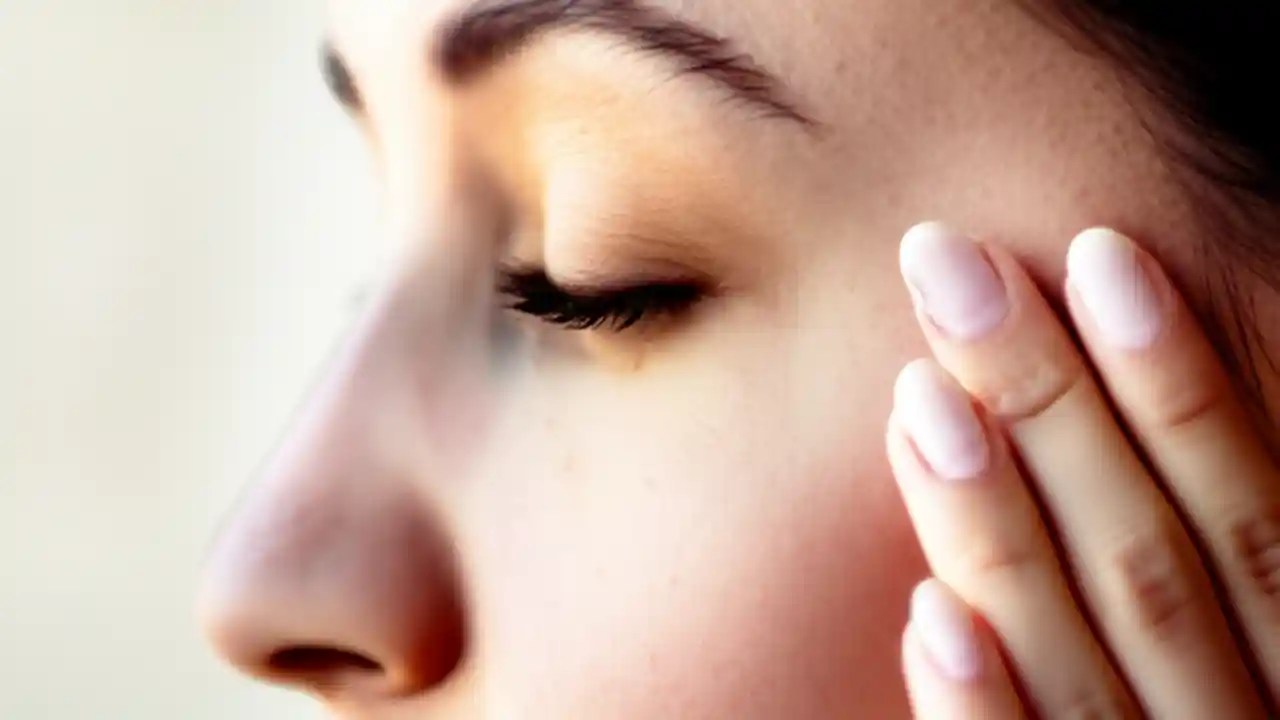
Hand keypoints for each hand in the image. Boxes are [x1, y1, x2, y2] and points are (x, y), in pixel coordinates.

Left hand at [885, 224, 1278, 717]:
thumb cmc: (1189, 694)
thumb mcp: (1234, 629)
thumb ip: (1198, 551)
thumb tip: (1143, 397)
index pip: (1251, 517)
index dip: (1182, 381)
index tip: (1096, 250)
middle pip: (1147, 558)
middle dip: (1051, 400)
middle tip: (945, 262)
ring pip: (1083, 662)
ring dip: (997, 526)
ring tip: (917, 392)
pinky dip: (984, 709)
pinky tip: (926, 615)